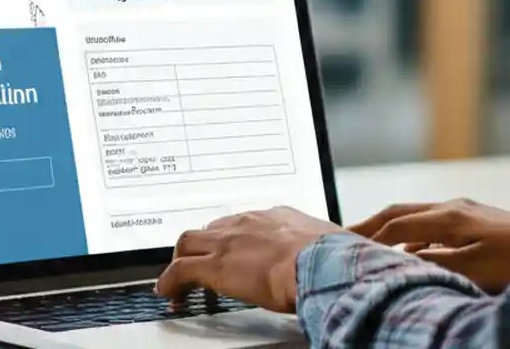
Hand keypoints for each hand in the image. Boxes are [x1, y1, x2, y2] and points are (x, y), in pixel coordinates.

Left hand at [155, 206, 344, 312]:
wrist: (321, 263)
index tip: (235, 250)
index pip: (246, 222)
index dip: (235, 238)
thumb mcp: (331, 245)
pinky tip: (168, 293)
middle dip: (205, 245)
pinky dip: (170, 281)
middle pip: (213, 227)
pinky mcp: (215, 266)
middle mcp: (249, 222)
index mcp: (277, 216)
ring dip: (181, 260)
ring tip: (179, 281)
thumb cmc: (332, 257)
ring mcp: (229, 241)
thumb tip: (342, 258)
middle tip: (202, 263)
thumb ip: (325, 250)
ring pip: (189, 242)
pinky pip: (180, 270)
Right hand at [349, 199, 509, 291]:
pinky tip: (413, 252)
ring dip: (391, 229)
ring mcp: (467, 212)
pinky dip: (413, 236)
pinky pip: (433, 225)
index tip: (342, 248)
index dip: (367, 238)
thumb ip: (433, 263)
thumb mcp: (474, 269)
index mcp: (449, 217)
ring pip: (416, 217)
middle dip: (370, 223)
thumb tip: (399, 260)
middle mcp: (453, 208)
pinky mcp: (478, 220)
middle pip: (400, 212)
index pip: (395, 226)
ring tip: (370, 245)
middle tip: (343, 235)